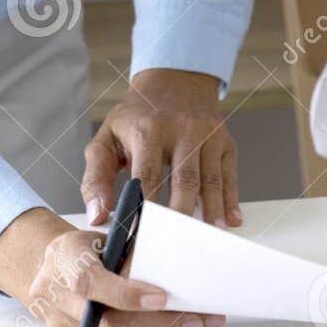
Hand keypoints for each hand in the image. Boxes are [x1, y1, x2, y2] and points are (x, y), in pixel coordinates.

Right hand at [0, 208, 224, 326]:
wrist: (56, 269)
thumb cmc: (89, 249)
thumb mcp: (107, 237)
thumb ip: (131, 252)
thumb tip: (177, 272)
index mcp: (64, 259)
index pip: (90, 282)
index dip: (126, 294)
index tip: (162, 298)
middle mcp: (55, 298)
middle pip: (108, 324)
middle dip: (159, 325)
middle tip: (198, 320)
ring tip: (197, 325)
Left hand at [83, 68, 239, 227]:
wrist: (173, 81)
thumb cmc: (137, 116)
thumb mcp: (107, 138)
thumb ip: (96, 178)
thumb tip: (98, 216)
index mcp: (147, 130)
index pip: (147, 177)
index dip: (145, 210)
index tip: (141, 237)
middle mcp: (181, 129)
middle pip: (184, 181)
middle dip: (180, 216)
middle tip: (175, 246)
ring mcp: (207, 134)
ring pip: (211, 180)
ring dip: (209, 212)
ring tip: (206, 239)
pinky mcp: (225, 140)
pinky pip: (229, 175)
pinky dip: (230, 200)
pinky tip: (229, 221)